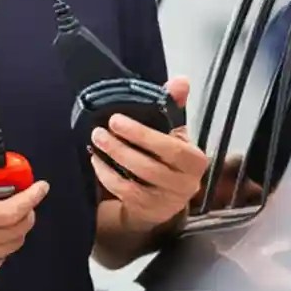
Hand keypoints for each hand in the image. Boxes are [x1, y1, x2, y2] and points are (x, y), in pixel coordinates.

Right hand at [0, 143, 50, 290]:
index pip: (9, 210)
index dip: (30, 197)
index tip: (39, 188)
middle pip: (18, 229)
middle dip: (28, 211)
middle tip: (24, 199)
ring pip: (13, 244)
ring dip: (17, 227)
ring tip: (7, 214)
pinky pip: (1, 259)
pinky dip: (3, 244)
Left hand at [90, 76, 208, 229]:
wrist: (163, 196)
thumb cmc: (167, 157)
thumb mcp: (172, 132)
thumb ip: (174, 106)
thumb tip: (181, 81)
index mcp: (195, 160)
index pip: (172, 148)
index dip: (143, 134)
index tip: (117, 119)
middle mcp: (186, 183)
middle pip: (151, 166)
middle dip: (121, 146)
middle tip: (99, 131)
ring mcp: (167, 200)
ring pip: (136, 181)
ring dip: (112, 160)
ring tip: (96, 142)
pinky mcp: (148, 210)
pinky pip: (125, 192)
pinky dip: (108, 175)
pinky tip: (97, 161)